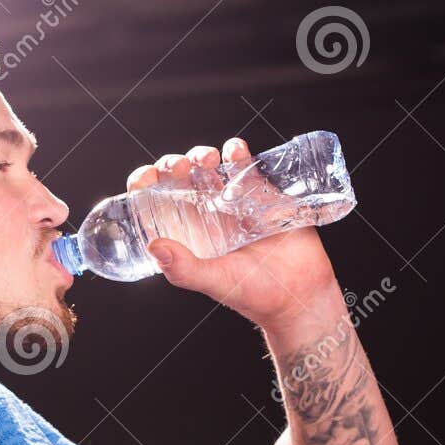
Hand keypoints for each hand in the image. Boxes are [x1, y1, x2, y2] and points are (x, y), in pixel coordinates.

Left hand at [126, 138, 340, 331]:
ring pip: (208, 168)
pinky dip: (237, 152)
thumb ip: (184, 269)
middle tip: (179, 168)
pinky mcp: (260, 193)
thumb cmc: (254, 293)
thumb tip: (154, 246)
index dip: (144, 185)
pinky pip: (245, 166)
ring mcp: (231, 203)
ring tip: (208, 160)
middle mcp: (203, 216)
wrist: (300, 293)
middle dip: (172, 165)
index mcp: (184, 235)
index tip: (147, 178)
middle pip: (177, 180)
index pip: (153, 204)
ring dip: (201, 156)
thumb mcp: (214, 282)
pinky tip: (234, 150)